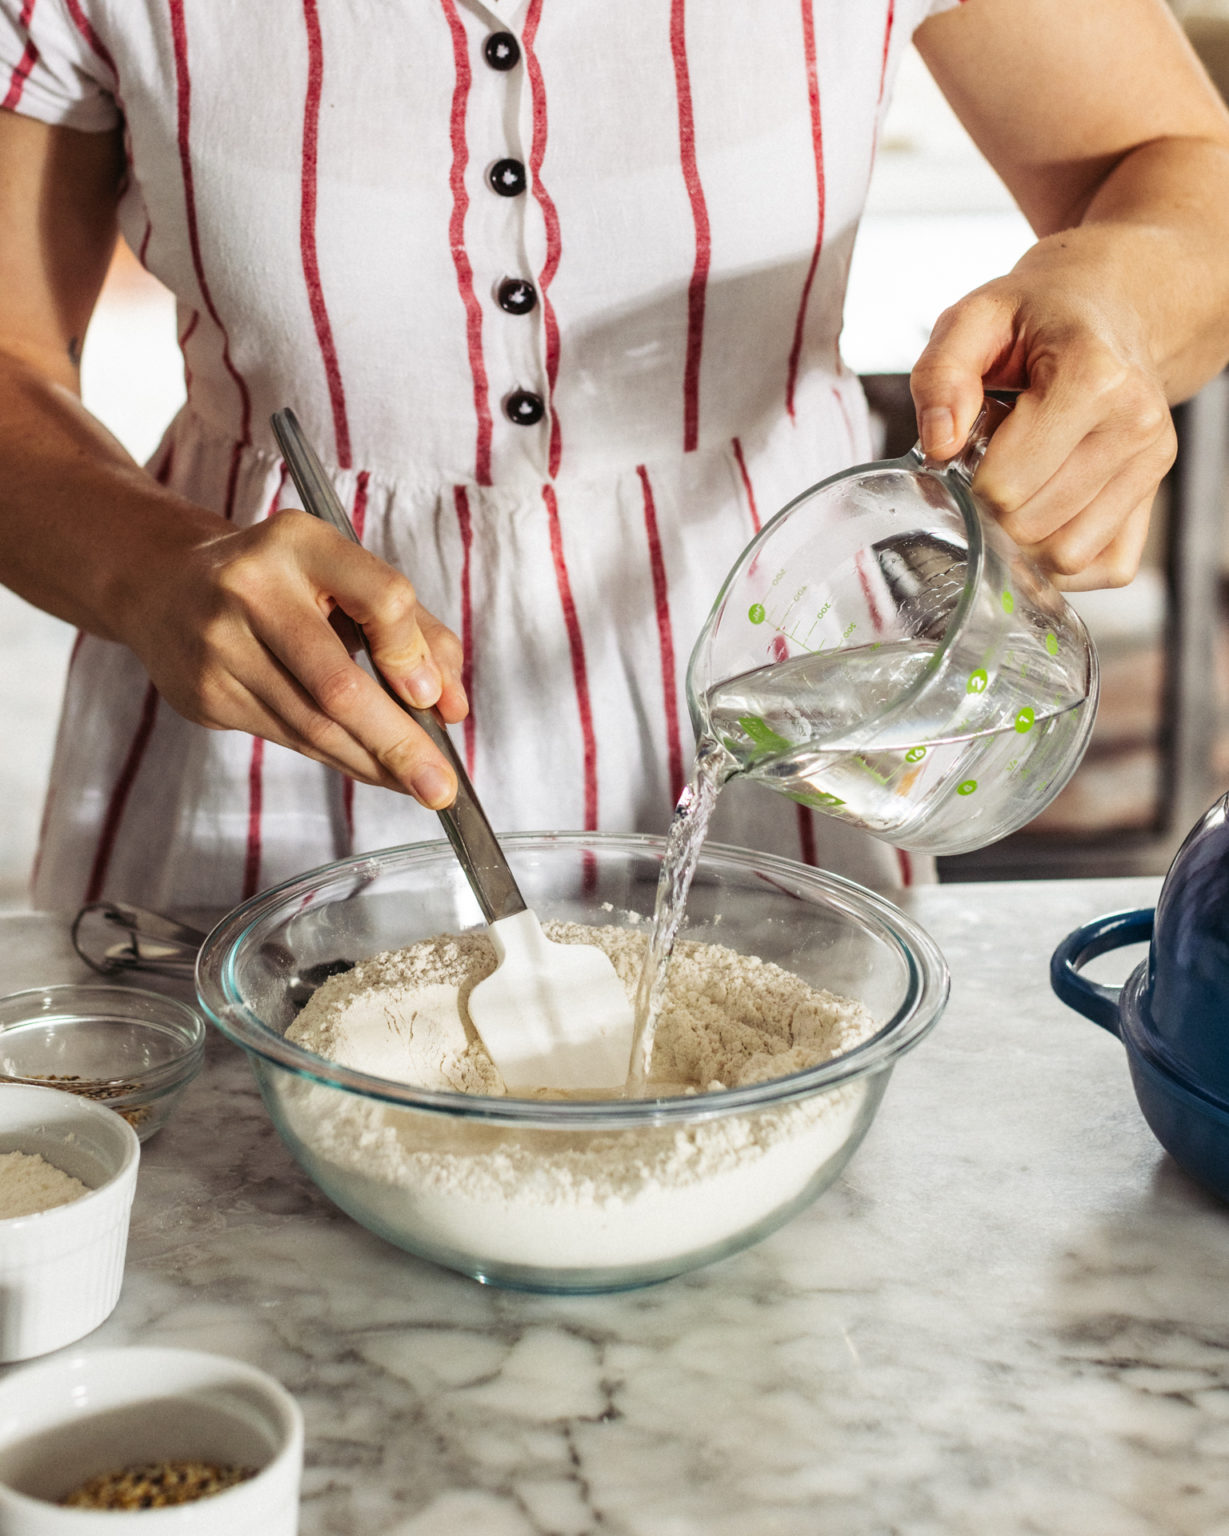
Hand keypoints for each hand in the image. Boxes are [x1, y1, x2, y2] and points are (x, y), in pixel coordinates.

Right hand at [124, 507, 467, 805]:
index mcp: (299, 543)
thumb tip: (451, 707)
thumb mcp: (344, 575)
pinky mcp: (204, 693)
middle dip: (398, 743)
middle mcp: (251, 590)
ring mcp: (219, 646)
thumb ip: (410, 629)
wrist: (162, 583)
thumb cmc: (279, 579)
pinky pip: (287, 737)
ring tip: (417, 786)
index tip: (435, 700)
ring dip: (372, 763)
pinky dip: (337, 756)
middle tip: (439, 787)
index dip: (413, 655)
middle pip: (339, 685)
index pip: (381, 599)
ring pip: (312, 725)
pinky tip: (369, 767)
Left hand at [909, 239, 1177, 591]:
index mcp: (1093, 378)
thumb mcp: (976, 317)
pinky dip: (1062, 558)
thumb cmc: (1038, 319)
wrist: (1111, 311)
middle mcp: (1136, 425)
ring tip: (1022, 479)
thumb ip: (942, 373)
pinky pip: (1104, 569)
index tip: (968, 448)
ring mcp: (1152, 466)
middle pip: (1030, 525)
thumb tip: (940, 444)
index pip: (1005, 484)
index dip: (967, 479)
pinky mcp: (1154, 499)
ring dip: (1024, 535)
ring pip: (1066, 556)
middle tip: (993, 461)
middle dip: (992, 506)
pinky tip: (1044, 511)